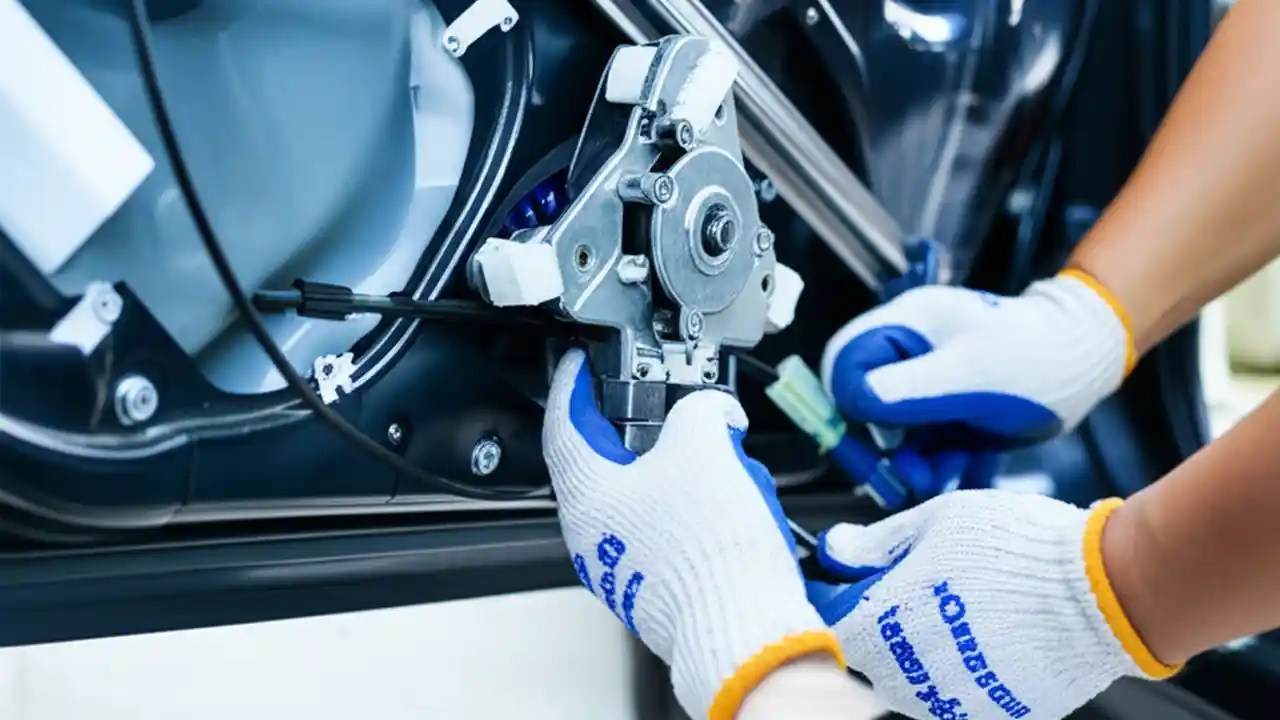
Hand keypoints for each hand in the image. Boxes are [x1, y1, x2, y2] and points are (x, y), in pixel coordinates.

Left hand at [543, 349, 843, 719]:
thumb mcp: (704, 445)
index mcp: (586, 496)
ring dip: (681, 470)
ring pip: (644, 497)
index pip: (565, 425)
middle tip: (665, 403)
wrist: (743, 629)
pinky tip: (729, 502)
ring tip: (722, 459)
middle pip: (607, 462)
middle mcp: (594, 536)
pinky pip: (666, 530)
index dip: (574, 385)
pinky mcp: (655, 586)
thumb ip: (700, 410)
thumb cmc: (711, 550)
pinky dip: (693, 506)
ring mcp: (622, 565)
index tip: (579, 364)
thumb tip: (709, 411)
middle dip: (646, 428)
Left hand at [807, 490, 1177, 719]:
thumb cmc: (1020, 549)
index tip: (848, 577)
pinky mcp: (992, 715)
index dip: (835, 594)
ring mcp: (950, 703)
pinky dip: (960, 670)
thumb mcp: (934, 520)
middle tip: (913, 587)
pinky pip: (957, 695)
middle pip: (866, 656)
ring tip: (958, 608)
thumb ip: (876, 542)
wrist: (1104, 592)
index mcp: (881, 623)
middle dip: (878, 623)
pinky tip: (988, 634)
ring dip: (917, 649)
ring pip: (910, 681)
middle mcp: (908, 674)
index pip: (828, 619)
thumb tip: (837, 548)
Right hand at [820, 270, 1132, 502]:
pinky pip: (924, 446)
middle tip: (908, 472)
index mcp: (905, 327)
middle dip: (880, 443)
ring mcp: (928, 385)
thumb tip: (853, 402)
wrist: (1085, 361)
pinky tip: (958, 472)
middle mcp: (909, 355)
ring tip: (939, 475)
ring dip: (910, 462)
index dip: (846, 402)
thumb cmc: (1033, 355)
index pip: (846, 362)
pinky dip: (936, 466)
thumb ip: (906, 388)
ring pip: (892, 433)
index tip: (868, 438)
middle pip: (862, 402)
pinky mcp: (947, 414)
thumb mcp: (968, 372)